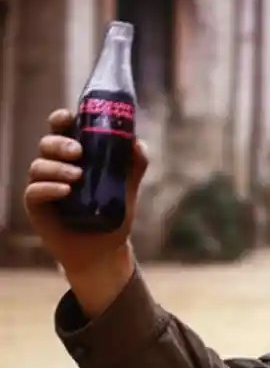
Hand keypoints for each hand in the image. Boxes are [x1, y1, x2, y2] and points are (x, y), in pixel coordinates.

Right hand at [24, 108, 148, 315]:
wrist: (106, 250)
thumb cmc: (114, 215)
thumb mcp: (128, 189)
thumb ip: (134, 165)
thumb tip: (137, 143)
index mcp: (75, 157)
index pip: (62, 130)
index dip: (61, 119)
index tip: (69, 116)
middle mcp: (56, 167)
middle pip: (47, 144)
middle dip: (60, 143)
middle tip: (78, 152)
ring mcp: (44, 186)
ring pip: (38, 166)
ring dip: (57, 167)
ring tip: (77, 176)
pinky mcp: (37, 207)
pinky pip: (35, 191)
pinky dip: (49, 188)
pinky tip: (65, 191)